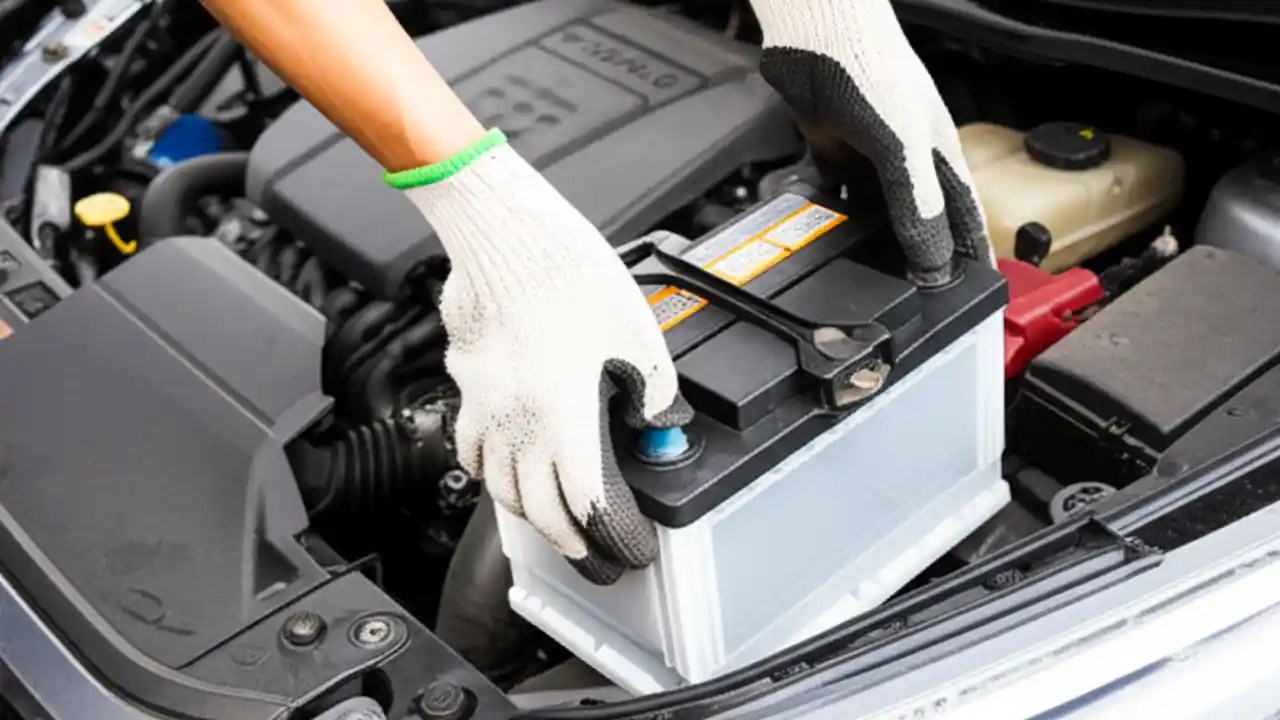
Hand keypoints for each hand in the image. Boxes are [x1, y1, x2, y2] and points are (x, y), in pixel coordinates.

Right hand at [404, 141, 690, 584]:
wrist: (506, 232)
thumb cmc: (566, 272)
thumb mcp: (635, 331)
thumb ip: (650, 387)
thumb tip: (656, 418)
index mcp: (564, 415)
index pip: (581, 502)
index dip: (604, 535)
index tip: (622, 548)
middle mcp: (518, 421)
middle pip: (535, 507)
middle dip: (564, 539)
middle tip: (585, 551)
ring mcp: (485, 405)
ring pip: (497, 483)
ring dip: (524, 509)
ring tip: (547, 517)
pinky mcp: (467, 383)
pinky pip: (470, 446)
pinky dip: (487, 469)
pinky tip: (499, 465)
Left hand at [752, 0, 991, 285]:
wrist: (820, 34)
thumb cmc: (871, 71)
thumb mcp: (902, 150)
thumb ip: (918, 208)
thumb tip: (933, 266)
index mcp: (939, 156)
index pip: (965, 218)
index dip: (973, 255)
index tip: (980, 290)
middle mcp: (907, 157)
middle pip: (920, 219)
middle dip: (921, 256)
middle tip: (919, 296)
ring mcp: (868, 151)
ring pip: (876, 209)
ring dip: (874, 241)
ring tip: (872, 280)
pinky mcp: (832, 145)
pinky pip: (835, 191)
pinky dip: (833, 214)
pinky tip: (827, 237)